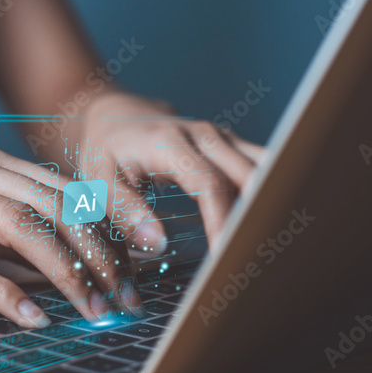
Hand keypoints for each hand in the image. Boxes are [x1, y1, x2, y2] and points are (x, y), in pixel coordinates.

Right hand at [0, 142, 142, 327]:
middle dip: (98, 253)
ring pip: (17, 226)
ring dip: (65, 272)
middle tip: (127, 295)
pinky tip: (32, 315)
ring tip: (94, 307)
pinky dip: (2, 290)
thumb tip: (73, 269)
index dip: (107, 227)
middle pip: (51, 204)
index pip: (63, 189)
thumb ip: (5, 235)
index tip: (140, 264)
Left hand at [78, 91, 265, 247]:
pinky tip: (270, 223)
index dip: (222, 222)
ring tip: (272, 242)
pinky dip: (269, 193)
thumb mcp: (99, 181)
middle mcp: (206, 135)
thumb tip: (158, 243)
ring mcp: (224, 139)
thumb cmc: (105, 151)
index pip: (210, 185)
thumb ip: (126, 212)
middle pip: (250, 174)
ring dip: (272, 200)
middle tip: (257, 258)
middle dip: (257, 215)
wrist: (114, 114)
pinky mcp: (233, 146)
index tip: (224, 258)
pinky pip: (262, 167)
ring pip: (266, 166)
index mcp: (171, 142)